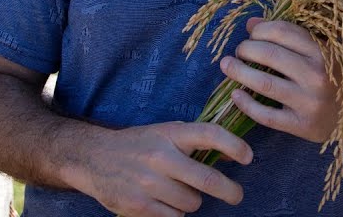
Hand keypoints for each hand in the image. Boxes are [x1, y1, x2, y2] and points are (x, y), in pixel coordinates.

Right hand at [75, 121, 251, 216]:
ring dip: (192, 200)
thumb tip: (230, 155)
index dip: (234, 145)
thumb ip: (193, 141)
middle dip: (230, 191)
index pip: (210, 134)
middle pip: (208, 180)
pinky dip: (175, 212)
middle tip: (236, 195)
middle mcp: (161, 157)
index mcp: (170, 134)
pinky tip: (163, 201)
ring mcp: (149, 183)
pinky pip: (175, 216)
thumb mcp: (164, 133)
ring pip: (193, 202)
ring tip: (177, 191)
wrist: (94, 158)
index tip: (248, 157)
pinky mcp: (140, 206)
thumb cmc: (138, 144)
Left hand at [221, 18, 342, 144]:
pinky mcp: (302, 126)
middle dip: (245, 49)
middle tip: (238, 51)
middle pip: (269, 55)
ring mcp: (309, 102)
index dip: (260, 30)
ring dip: (238, 72)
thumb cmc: (332, 77)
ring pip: (263, 83)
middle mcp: (318, 76)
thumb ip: (288, 36)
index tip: (251, 35)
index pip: (282, 32)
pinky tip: (235, 95)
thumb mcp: (317, 53)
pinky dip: (245, 104)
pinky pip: (265, 115)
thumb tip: (251, 23)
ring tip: (227, 66)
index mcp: (323, 52)